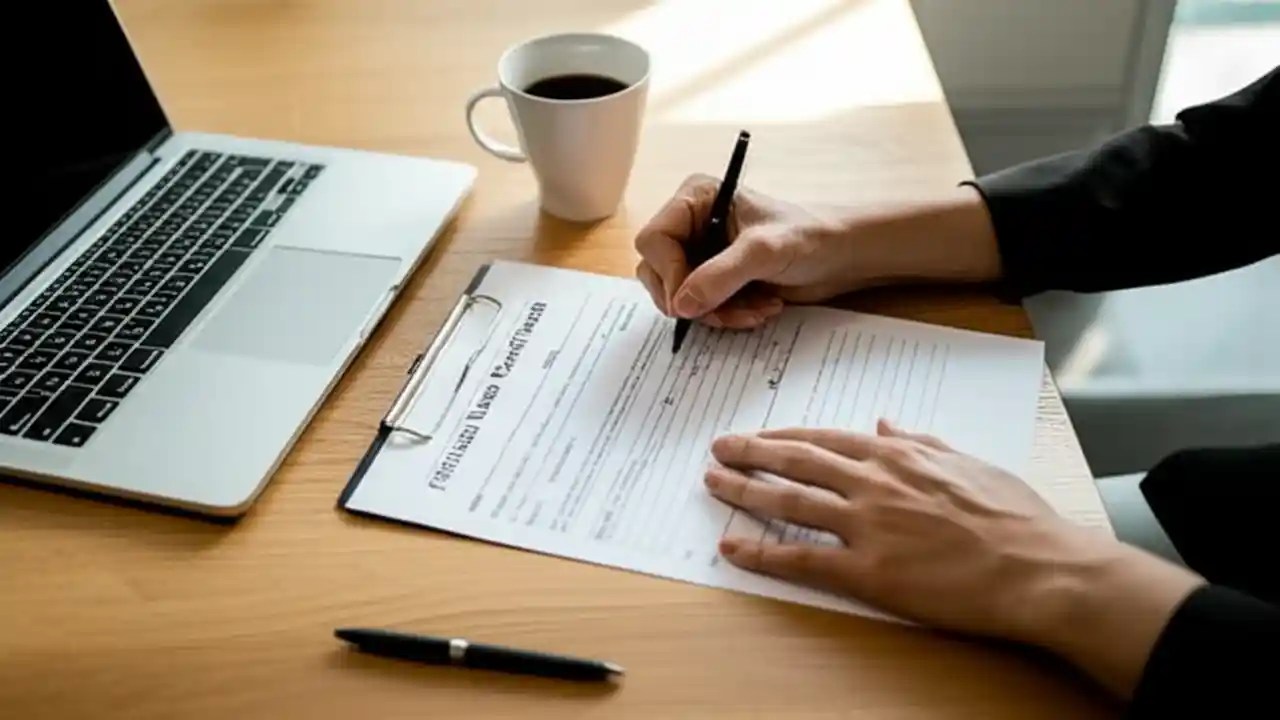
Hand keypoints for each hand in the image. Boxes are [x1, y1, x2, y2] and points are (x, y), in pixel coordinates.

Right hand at [634, 176, 1002, 327]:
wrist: (841, 257)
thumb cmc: (810, 236)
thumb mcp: (764, 252)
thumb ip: (720, 275)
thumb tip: (681, 304)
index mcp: (695, 198)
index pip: (654, 240)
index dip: (667, 273)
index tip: (690, 300)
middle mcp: (690, 224)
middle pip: (656, 272)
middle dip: (694, 299)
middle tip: (726, 313)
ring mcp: (699, 254)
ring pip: (677, 297)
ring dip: (716, 313)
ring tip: (756, 310)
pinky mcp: (713, 280)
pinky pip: (699, 309)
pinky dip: (726, 317)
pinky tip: (760, 309)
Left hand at [706, 419, 1064, 638]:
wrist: (1040, 568)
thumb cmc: (1016, 519)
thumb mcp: (969, 463)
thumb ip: (921, 442)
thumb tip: (886, 422)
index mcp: (898, 455)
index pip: (825, 438)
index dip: (785, 436)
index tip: (759, 435)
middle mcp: (874, 483)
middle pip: (797, 461)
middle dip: (752, 452)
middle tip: (719, 448)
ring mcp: (867, 526)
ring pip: (789, 502)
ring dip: (744, 491)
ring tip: (714, 483)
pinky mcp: (868, 572)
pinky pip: (801, 559)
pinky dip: (761, 553)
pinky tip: (732, 547)